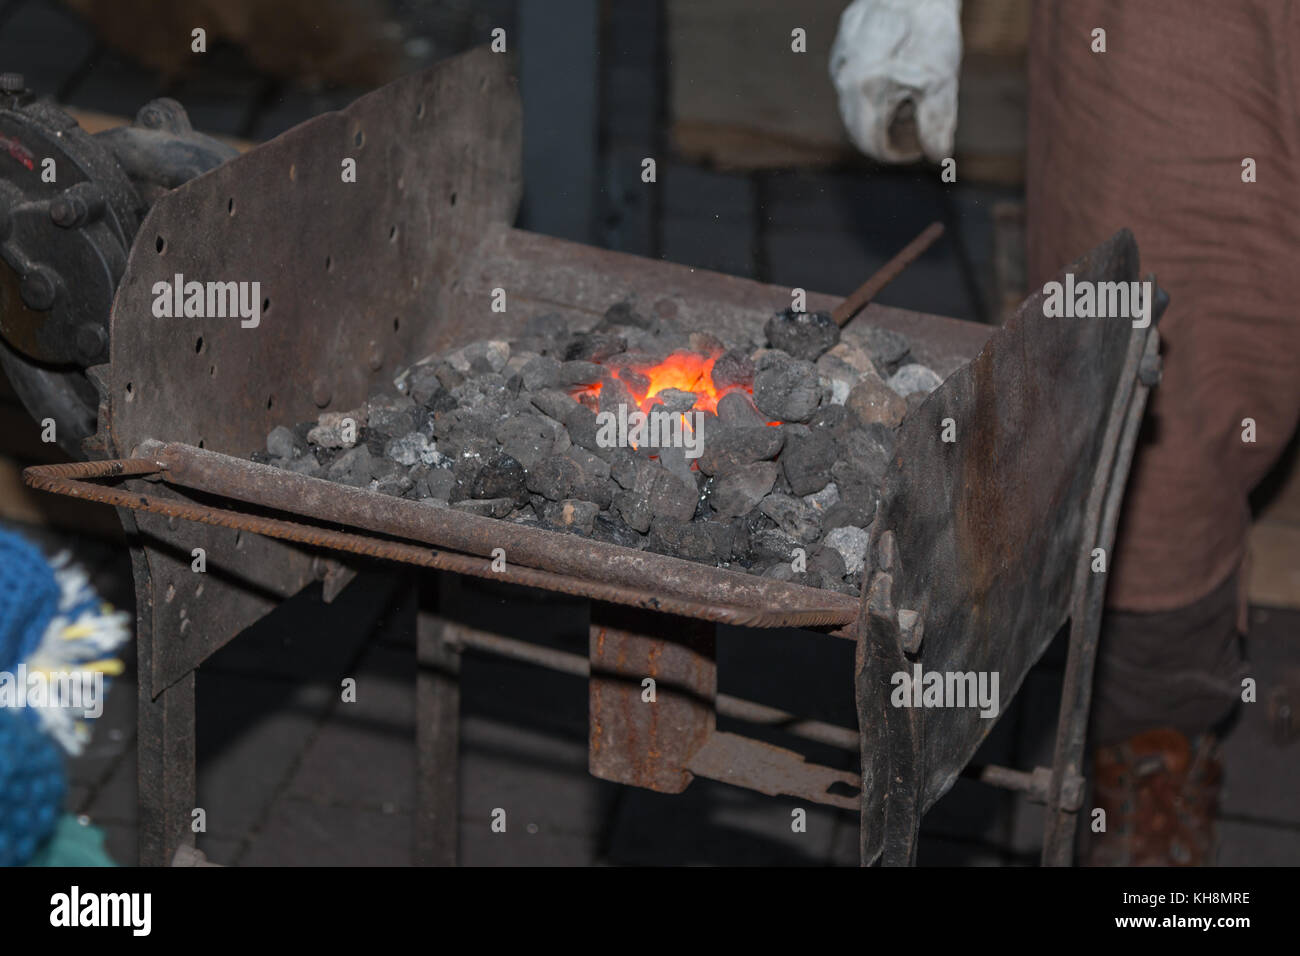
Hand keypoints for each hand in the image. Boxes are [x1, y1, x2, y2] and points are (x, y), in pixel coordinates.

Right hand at [829, 0, 961, 162]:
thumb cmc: (930, 30)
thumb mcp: (941, 83)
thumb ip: (936, 126)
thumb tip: (937, 158)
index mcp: (865, 92)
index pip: (870, 144)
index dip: (896, 153)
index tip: (919, 148)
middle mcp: (844, 79)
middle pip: (859, 127)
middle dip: (888, 133)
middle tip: (918, 122)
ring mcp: (840, 60)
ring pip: (854, 103)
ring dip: (881, 109)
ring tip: (912, 90)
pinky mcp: (842, 44)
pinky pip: (853, 77)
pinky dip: (874, 84)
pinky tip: (899, 66)